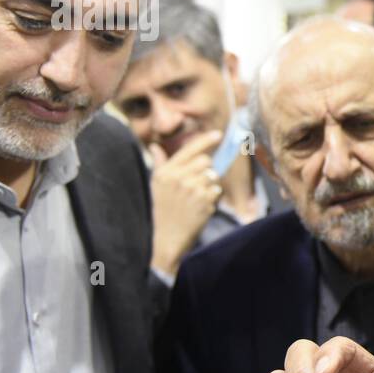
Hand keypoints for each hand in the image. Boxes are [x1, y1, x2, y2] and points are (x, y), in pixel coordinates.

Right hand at [149, 130, 221, 275]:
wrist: (166, 238)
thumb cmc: (161, 210)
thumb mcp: (155, 186)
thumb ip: (159, 164)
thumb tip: (155, 146)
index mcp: (166, 172)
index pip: (189, 150)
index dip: (206, 140)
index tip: (218, 134)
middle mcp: (179, 178)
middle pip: (205, 161)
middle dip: (204, 170)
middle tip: (194, 184)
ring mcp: (193, 190)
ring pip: (212, 176)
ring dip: (208, 185)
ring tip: (194, 198)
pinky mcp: (205, 201)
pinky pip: (216, 190)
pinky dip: (211, 198)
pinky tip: (199, 206)